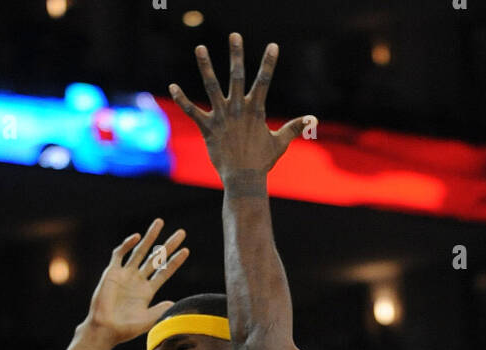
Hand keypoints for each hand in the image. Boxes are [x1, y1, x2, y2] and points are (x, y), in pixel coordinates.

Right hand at [86, 218, 188, 345]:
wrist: (106, 329)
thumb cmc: (126, 329)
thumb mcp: (149, 320)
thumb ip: (162, 310)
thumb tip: (176, 302)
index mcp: (148, 291)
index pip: (165, 271)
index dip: (175, 261)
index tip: (186, 250)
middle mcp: (138, 280)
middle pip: (156, 258)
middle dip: (168, 245)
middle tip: (181, 232)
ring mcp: (125, 275)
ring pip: (140, 251)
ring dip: (150, 237)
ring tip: (160, 223)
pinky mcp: (111, 272)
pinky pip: (119, 254)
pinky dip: (127, 244)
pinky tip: (136, 237)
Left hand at [170, 33, 311, 185]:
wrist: (244, 180)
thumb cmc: (262, 161)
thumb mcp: (280, 142)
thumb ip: (294, 127)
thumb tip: (312, 119)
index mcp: (255, 110)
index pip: (264, 81)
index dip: (269, 63)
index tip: (273, 45)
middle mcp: (237, 109)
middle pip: (237, 76)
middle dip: (236, 55)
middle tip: (234, 35)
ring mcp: (221, 117)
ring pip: (212, 87)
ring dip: (206, 66)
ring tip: (200, 47)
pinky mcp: (208, 128)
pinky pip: (192, 111)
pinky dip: (182, 100)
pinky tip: (172, 87)